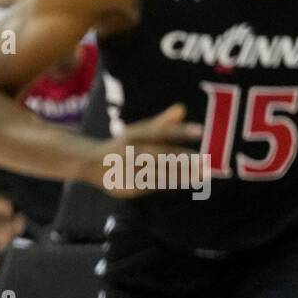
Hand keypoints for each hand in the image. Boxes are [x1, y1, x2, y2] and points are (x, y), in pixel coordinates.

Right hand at [83, 103, 204, 198]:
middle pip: (160, 156)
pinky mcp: (127, 189)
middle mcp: (128, 153)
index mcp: (133, 136)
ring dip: (182, 175)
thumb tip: (182, 108)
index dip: (179, 131)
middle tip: (207, 160)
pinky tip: (188, 182)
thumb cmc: (122, 145)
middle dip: (184, 159)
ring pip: (159, 174)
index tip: (201, 131)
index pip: (159, 132)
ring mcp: (127, 172)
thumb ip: (161, 123)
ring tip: (203, 175)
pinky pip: (153, 187)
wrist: (90, 164)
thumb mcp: (138, 131)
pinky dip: (171, 185)